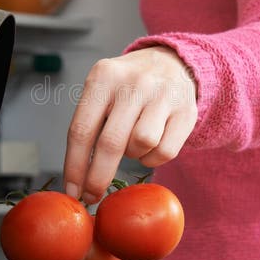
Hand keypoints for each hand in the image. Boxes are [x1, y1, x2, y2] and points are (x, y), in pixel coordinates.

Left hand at [63, 46, 197, 203]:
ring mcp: (162, 95)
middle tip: (92, 196)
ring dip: (134, 155)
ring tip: (133, 143)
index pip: (82, 129)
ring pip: (141, 145)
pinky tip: (151, 145)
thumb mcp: (103, 89)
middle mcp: (133, 83)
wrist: (172, 62)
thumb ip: (89, 123)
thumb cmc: (128, 87)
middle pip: (111, 143)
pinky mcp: (186, 111)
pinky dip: (154, 157)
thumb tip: (77, 178)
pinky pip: (165, 152)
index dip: (75, 166)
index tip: (73, 192)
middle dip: (98, 178)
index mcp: (103, 76)